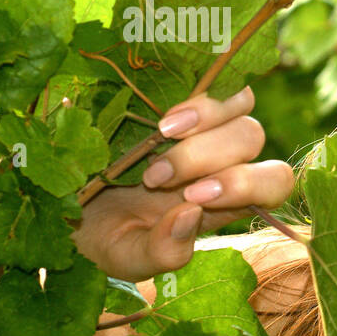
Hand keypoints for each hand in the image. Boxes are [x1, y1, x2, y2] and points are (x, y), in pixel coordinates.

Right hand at [71, 86, 294, 281]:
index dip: (245, 184)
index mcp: (225, 200)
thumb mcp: (127, 256)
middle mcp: (221, 158)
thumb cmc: (103, 234)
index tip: (193, 196)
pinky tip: (162, 113)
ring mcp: (201, 124)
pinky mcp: (173, 98)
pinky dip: (195, 90)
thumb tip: (191, 214)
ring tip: (161, 133)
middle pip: (251, 139)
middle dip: (207, 156)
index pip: (274, 183)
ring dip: (206, 116)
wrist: (62, 198)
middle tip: (156, 177)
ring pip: (239, 104)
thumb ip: (163, 251)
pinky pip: (209, 79)